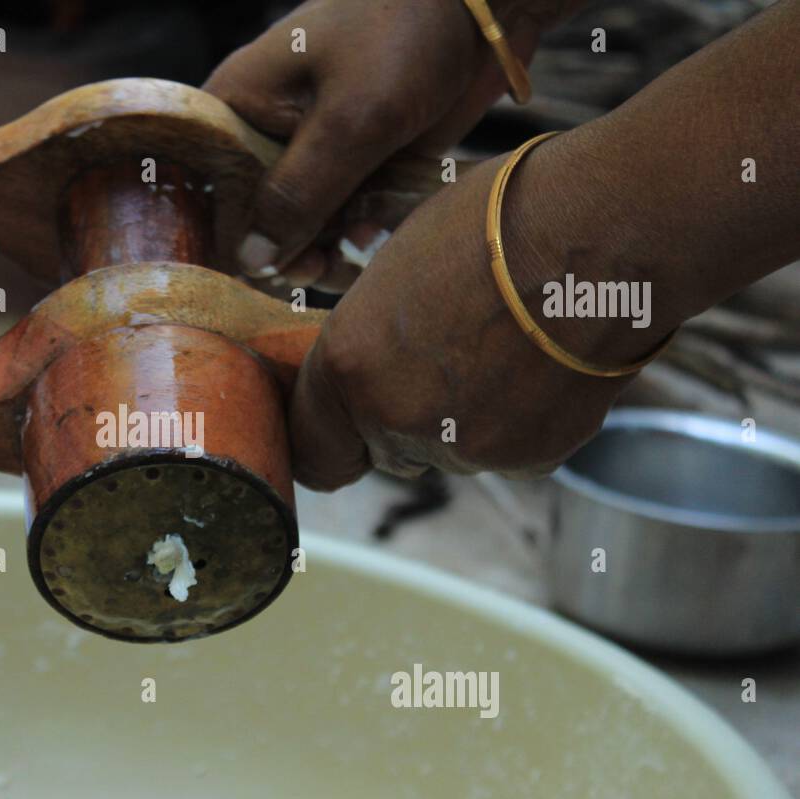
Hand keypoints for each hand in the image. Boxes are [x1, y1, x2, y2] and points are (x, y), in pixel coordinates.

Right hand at [204, 0, 569, 290]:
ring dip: (325, 248)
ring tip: (352, 249)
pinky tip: (375, 233)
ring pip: (299, 226)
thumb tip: (250, 261)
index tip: (254, 270)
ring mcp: (313, 151)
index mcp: (240, 103)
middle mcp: (267, 130)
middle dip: (282, 250)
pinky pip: (340, 218)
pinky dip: (356, 233)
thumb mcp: (350, 120)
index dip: (221, 232)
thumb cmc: (405, 36)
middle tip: (313, 270)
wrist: (484, 11)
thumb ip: (299, 194)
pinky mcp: (354, 166)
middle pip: (252, 215)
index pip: (205, 183)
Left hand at [287, 131, 675, 485]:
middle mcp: (398, 419)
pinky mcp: (532, 459)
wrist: (607, 230)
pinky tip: (539, 364)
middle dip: (394, 422)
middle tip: (436, 362)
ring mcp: (468, 448)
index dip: (326, 435)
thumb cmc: (496, 221)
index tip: (341, 422)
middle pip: (378, 452)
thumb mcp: (394, 268)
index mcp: (349, 366)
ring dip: (457, 421)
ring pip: (444, 453)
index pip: (310, 448)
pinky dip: (515, 423)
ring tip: (498, 348)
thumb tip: (361, 368)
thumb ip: (367, 337)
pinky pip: (505, 453)